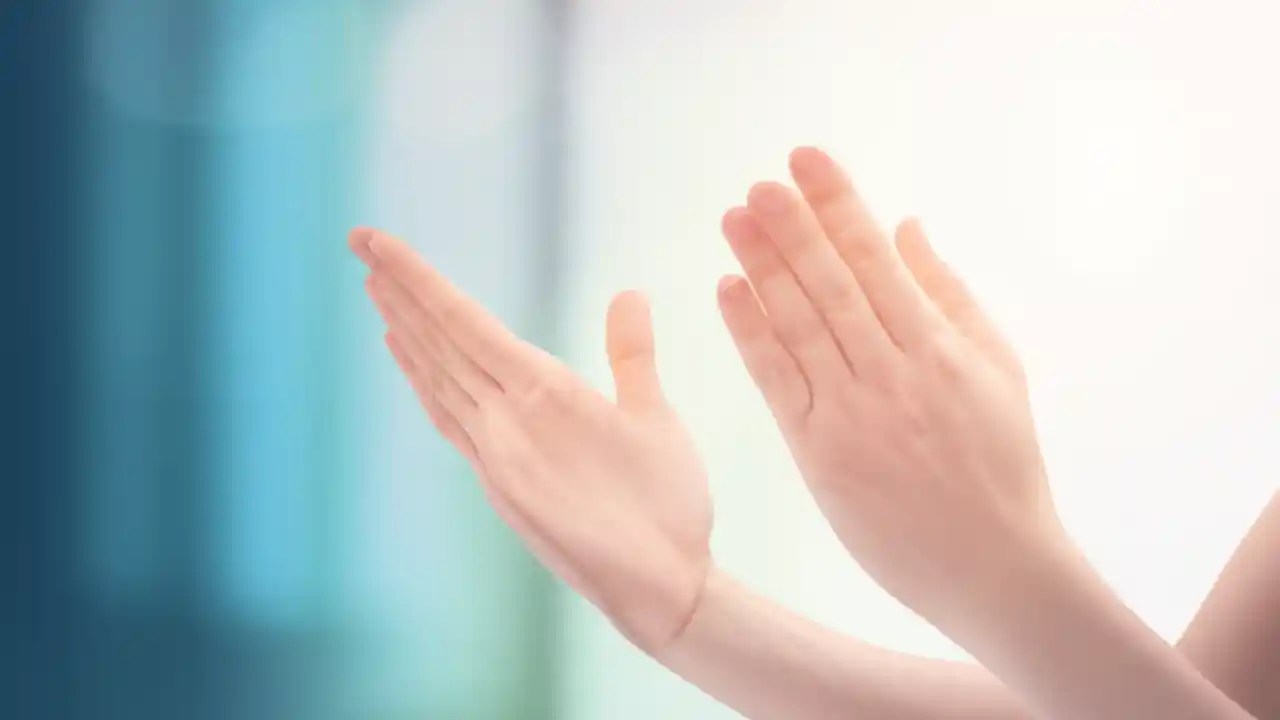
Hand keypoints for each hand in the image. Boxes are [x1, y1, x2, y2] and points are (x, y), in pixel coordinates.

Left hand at [349, 229, 711, 652]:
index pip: (466, 321)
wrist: (653, 594)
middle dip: (398, 289)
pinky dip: (424, 381)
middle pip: (439, 343)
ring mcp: (493, 458)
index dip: (418, 278)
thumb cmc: (668, 506)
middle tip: (359, 243)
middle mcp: (505, 424)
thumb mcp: (657, 421)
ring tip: (375, 292)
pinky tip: (412, 362)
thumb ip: (634, 353)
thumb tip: (630, 293)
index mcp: (546, 397)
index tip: (377, 243)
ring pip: (436, 380)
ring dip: (405, 331)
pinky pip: (447, 419)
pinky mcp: (497, 486)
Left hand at [716, 147, 1062, 623]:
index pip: (877, 260)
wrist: (991, 564)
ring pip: (799, 326)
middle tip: (758, 181)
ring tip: (733, 218)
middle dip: (792, 227)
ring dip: (762, 268)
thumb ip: (949, 295)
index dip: (839, 205)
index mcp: (940, 349)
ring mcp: (852, 414)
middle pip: (832, 285)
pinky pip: (778, 382)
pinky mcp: (819, 454)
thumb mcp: (999, 370)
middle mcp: (894, 374)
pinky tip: (728, 291)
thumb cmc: (1002, 462)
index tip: (806, 160)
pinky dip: (750, 335)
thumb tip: (905, 226)